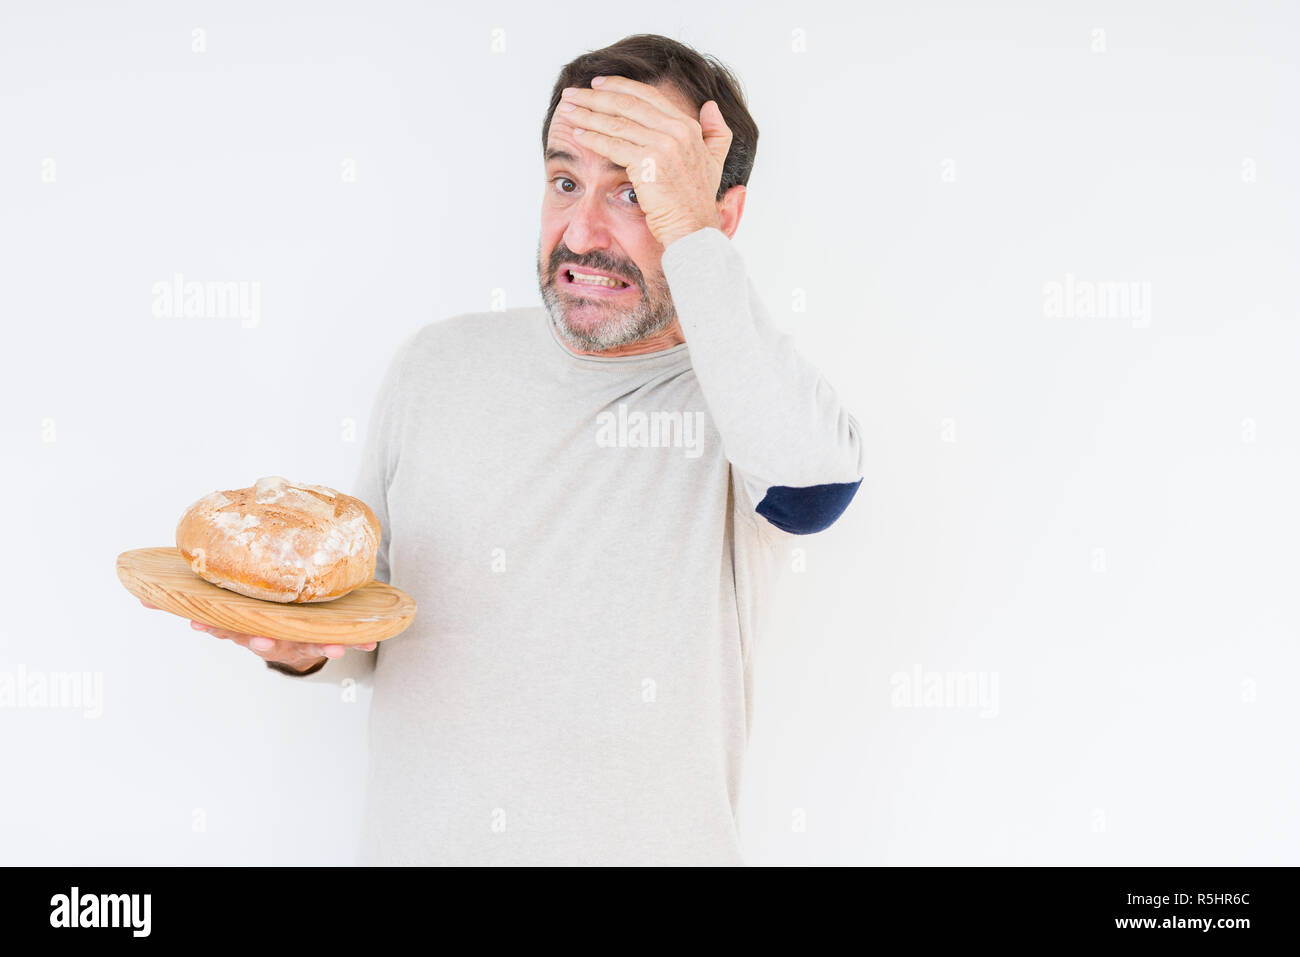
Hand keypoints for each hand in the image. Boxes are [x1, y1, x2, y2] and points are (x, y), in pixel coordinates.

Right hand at [139, 598, 375, 670]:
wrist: (296, 631)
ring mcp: (296, 641)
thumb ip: (193, 599)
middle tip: (263, 641)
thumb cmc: (262, 613)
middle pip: (265, 642)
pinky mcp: (322, 639)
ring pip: (308, 645)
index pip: (227, 628)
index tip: (202, 628)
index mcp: (245, 626)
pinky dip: (357, 640)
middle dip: (264, 641)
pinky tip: (370, 641)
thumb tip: (141, 596)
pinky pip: (340, 639)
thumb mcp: (230, 605)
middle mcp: (269, 638)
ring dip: (319, 646)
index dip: (216, 628)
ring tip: (333, 647)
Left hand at [556, 75, 729, 246]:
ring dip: (588, 114)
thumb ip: (716, 131)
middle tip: (573, 93)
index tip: (598, 83)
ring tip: (567, 110)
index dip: (620, 86)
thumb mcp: (714, 160)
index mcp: (688, 126)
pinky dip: (593, 138)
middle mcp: (676, 131)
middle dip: (595, 96)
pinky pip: (612, 145)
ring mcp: (662, 146)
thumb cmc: (697, 201)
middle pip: (627, 104)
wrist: (693, 229)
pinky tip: (578, 135)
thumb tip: (710, 107)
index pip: (648, 96)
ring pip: (616, 123)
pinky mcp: (646, 163)